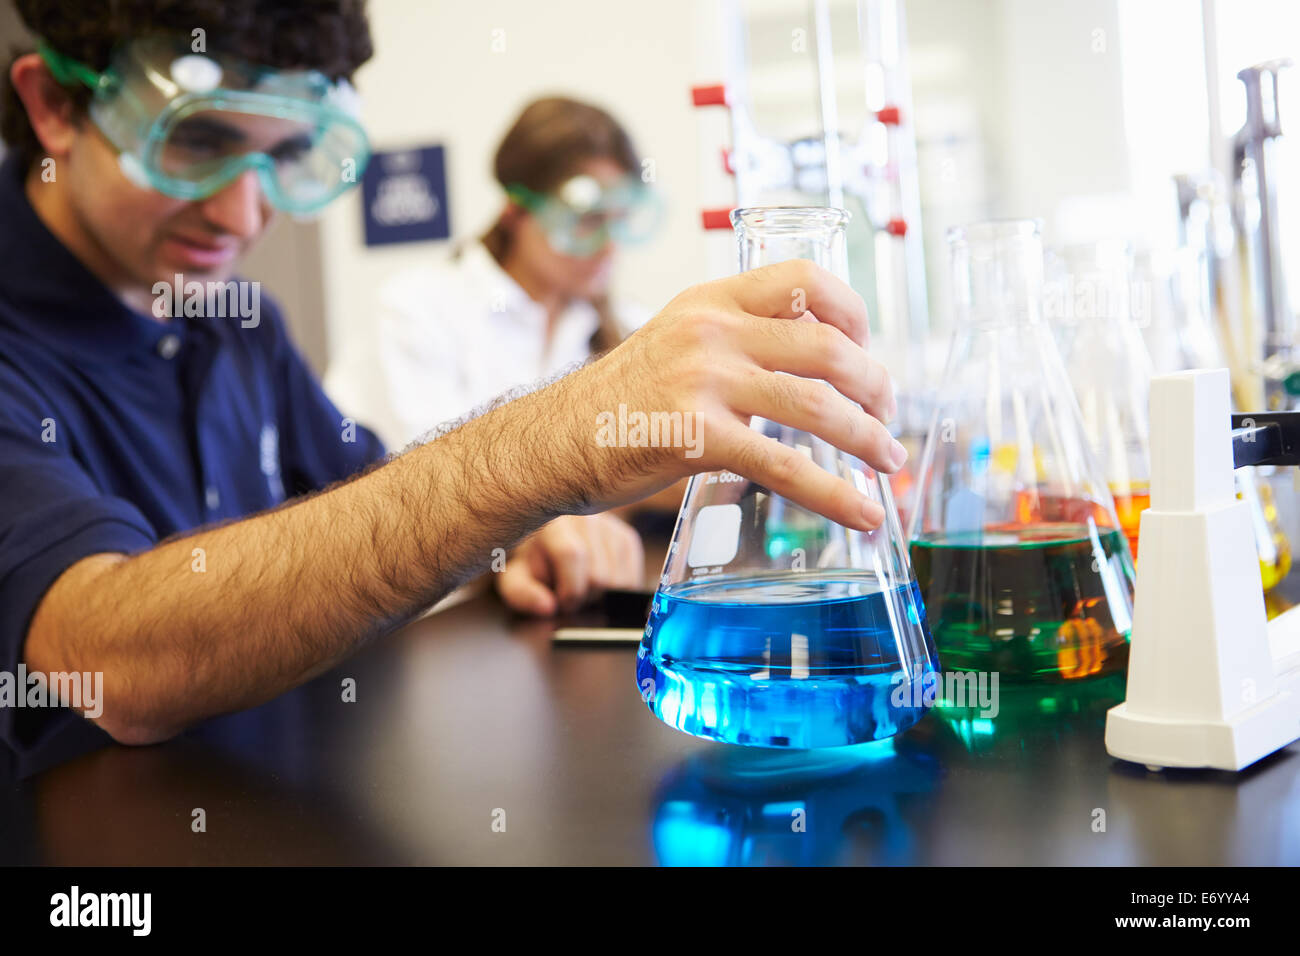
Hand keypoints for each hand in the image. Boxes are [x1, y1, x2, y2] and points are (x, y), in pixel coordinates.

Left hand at [494, 514, 645, 615]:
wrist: (544, 537)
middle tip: (569, 596)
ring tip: (581, 587)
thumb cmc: (529, 561)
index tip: (561, 603)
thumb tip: (547, 607)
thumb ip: (524, 594)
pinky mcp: (627, 538)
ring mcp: (612, 526)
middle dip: (584, 597)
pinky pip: (633, 579)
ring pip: (619, 581)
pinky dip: (616, 592)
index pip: (572, 555)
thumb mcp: (514, 579)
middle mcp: (587, 517)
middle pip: (600, 575)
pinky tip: (597, 586)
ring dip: (601, 596)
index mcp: (554, 521)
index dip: (569, 590)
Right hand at [549, 259, 902, 528]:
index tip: (868, 345)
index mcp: (710, 300)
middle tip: (887, 414)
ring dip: (867, 437)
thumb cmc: (615, 401)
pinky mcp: (698, 439)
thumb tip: (804, 363)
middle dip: (874, 385)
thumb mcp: (675, 342)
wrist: (551, 442)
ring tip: (887, 460)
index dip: (852, 310)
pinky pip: (785, 467)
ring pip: (816, 405)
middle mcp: (711, 331)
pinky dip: (833, 494)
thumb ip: (733, 341)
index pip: (803, 278)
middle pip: (825, 346)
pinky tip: (859, 512)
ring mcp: (704, 382)